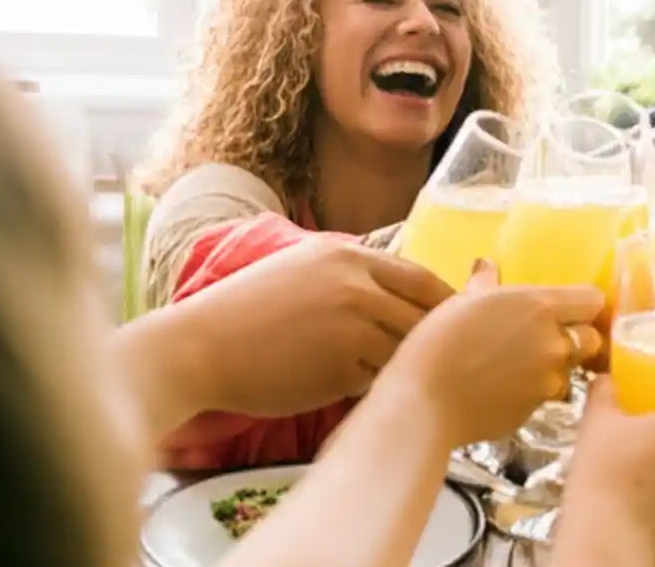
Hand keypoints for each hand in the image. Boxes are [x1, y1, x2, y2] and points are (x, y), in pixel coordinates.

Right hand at [179, 234, 454, 415]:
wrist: (198, 348)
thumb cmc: (245, 316)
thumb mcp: (300, 270)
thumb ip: (348, 274)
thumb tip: (392, 291)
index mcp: (347, 254)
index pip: (421, 278)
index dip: (445, 304)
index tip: (455, 325)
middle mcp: (356, 281)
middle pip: (426, 314)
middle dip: (439, 341)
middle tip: (445, 362)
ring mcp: (353, 321)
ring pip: (408, 350)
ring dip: (408, 369)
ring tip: (409, 386)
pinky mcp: (344, 363)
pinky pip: (383, 380)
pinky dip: (382, 391)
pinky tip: (373, 400)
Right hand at [384, 260, 603, 446]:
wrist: (424, 401)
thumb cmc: (438, 341)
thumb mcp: (461, 302)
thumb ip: (485, 284)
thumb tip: (488, 266)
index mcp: (540, 307)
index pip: (593, 300)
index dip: (583, 303)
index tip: (568, 307)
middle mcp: (554, 343)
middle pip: (591, 338)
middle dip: (577, 337)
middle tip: (547, 336)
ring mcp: (548, 382)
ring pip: (569, 371)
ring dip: (554, 367)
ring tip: (520, 366)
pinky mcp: (536, 411)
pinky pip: (545, 397)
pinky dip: (532, 391)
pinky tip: (502, 388)